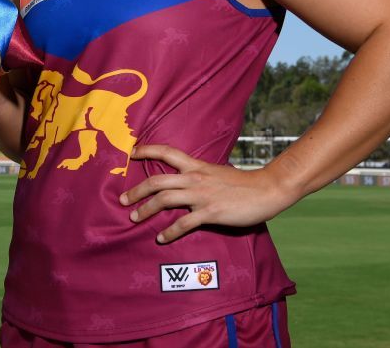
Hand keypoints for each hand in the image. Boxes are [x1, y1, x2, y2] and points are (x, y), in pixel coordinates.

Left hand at [118, 144, 297, 243]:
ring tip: (134, 217)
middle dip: (136, 191)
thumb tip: (184, 180)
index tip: (131, 153)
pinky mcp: (209, 213)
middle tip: (122, 199)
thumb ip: (198, 175)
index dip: (147, 150)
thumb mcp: (216, 172)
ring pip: (164, 200)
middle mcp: (195, 178)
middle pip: (157, 181)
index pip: (167, 152)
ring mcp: (201, 196)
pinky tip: (161, 238)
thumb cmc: (243, 183)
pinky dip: (169, 232)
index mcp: (196, 166)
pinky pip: (183, 224)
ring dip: (145, 210)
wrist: (267, 190)